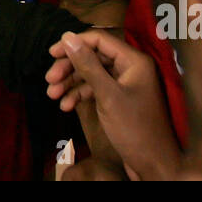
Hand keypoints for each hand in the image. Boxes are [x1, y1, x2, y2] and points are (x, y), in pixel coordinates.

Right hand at [46, 30, 181, 180]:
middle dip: (70, 67)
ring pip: (92, 74)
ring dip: (71, 83)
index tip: (51, 53)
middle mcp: (130, 68)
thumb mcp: (107, 95)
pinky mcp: (119, 100)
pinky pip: (96, 89)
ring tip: (52, 95)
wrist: (152, 165)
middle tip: (49, 80)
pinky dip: (80, 95)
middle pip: (93, 57)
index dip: (74, 44)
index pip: (99, 40)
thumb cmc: (134, 128)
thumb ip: (87, 65)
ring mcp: (125, 84)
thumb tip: (68, 37)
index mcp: (133, 61)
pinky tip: (65, 106)